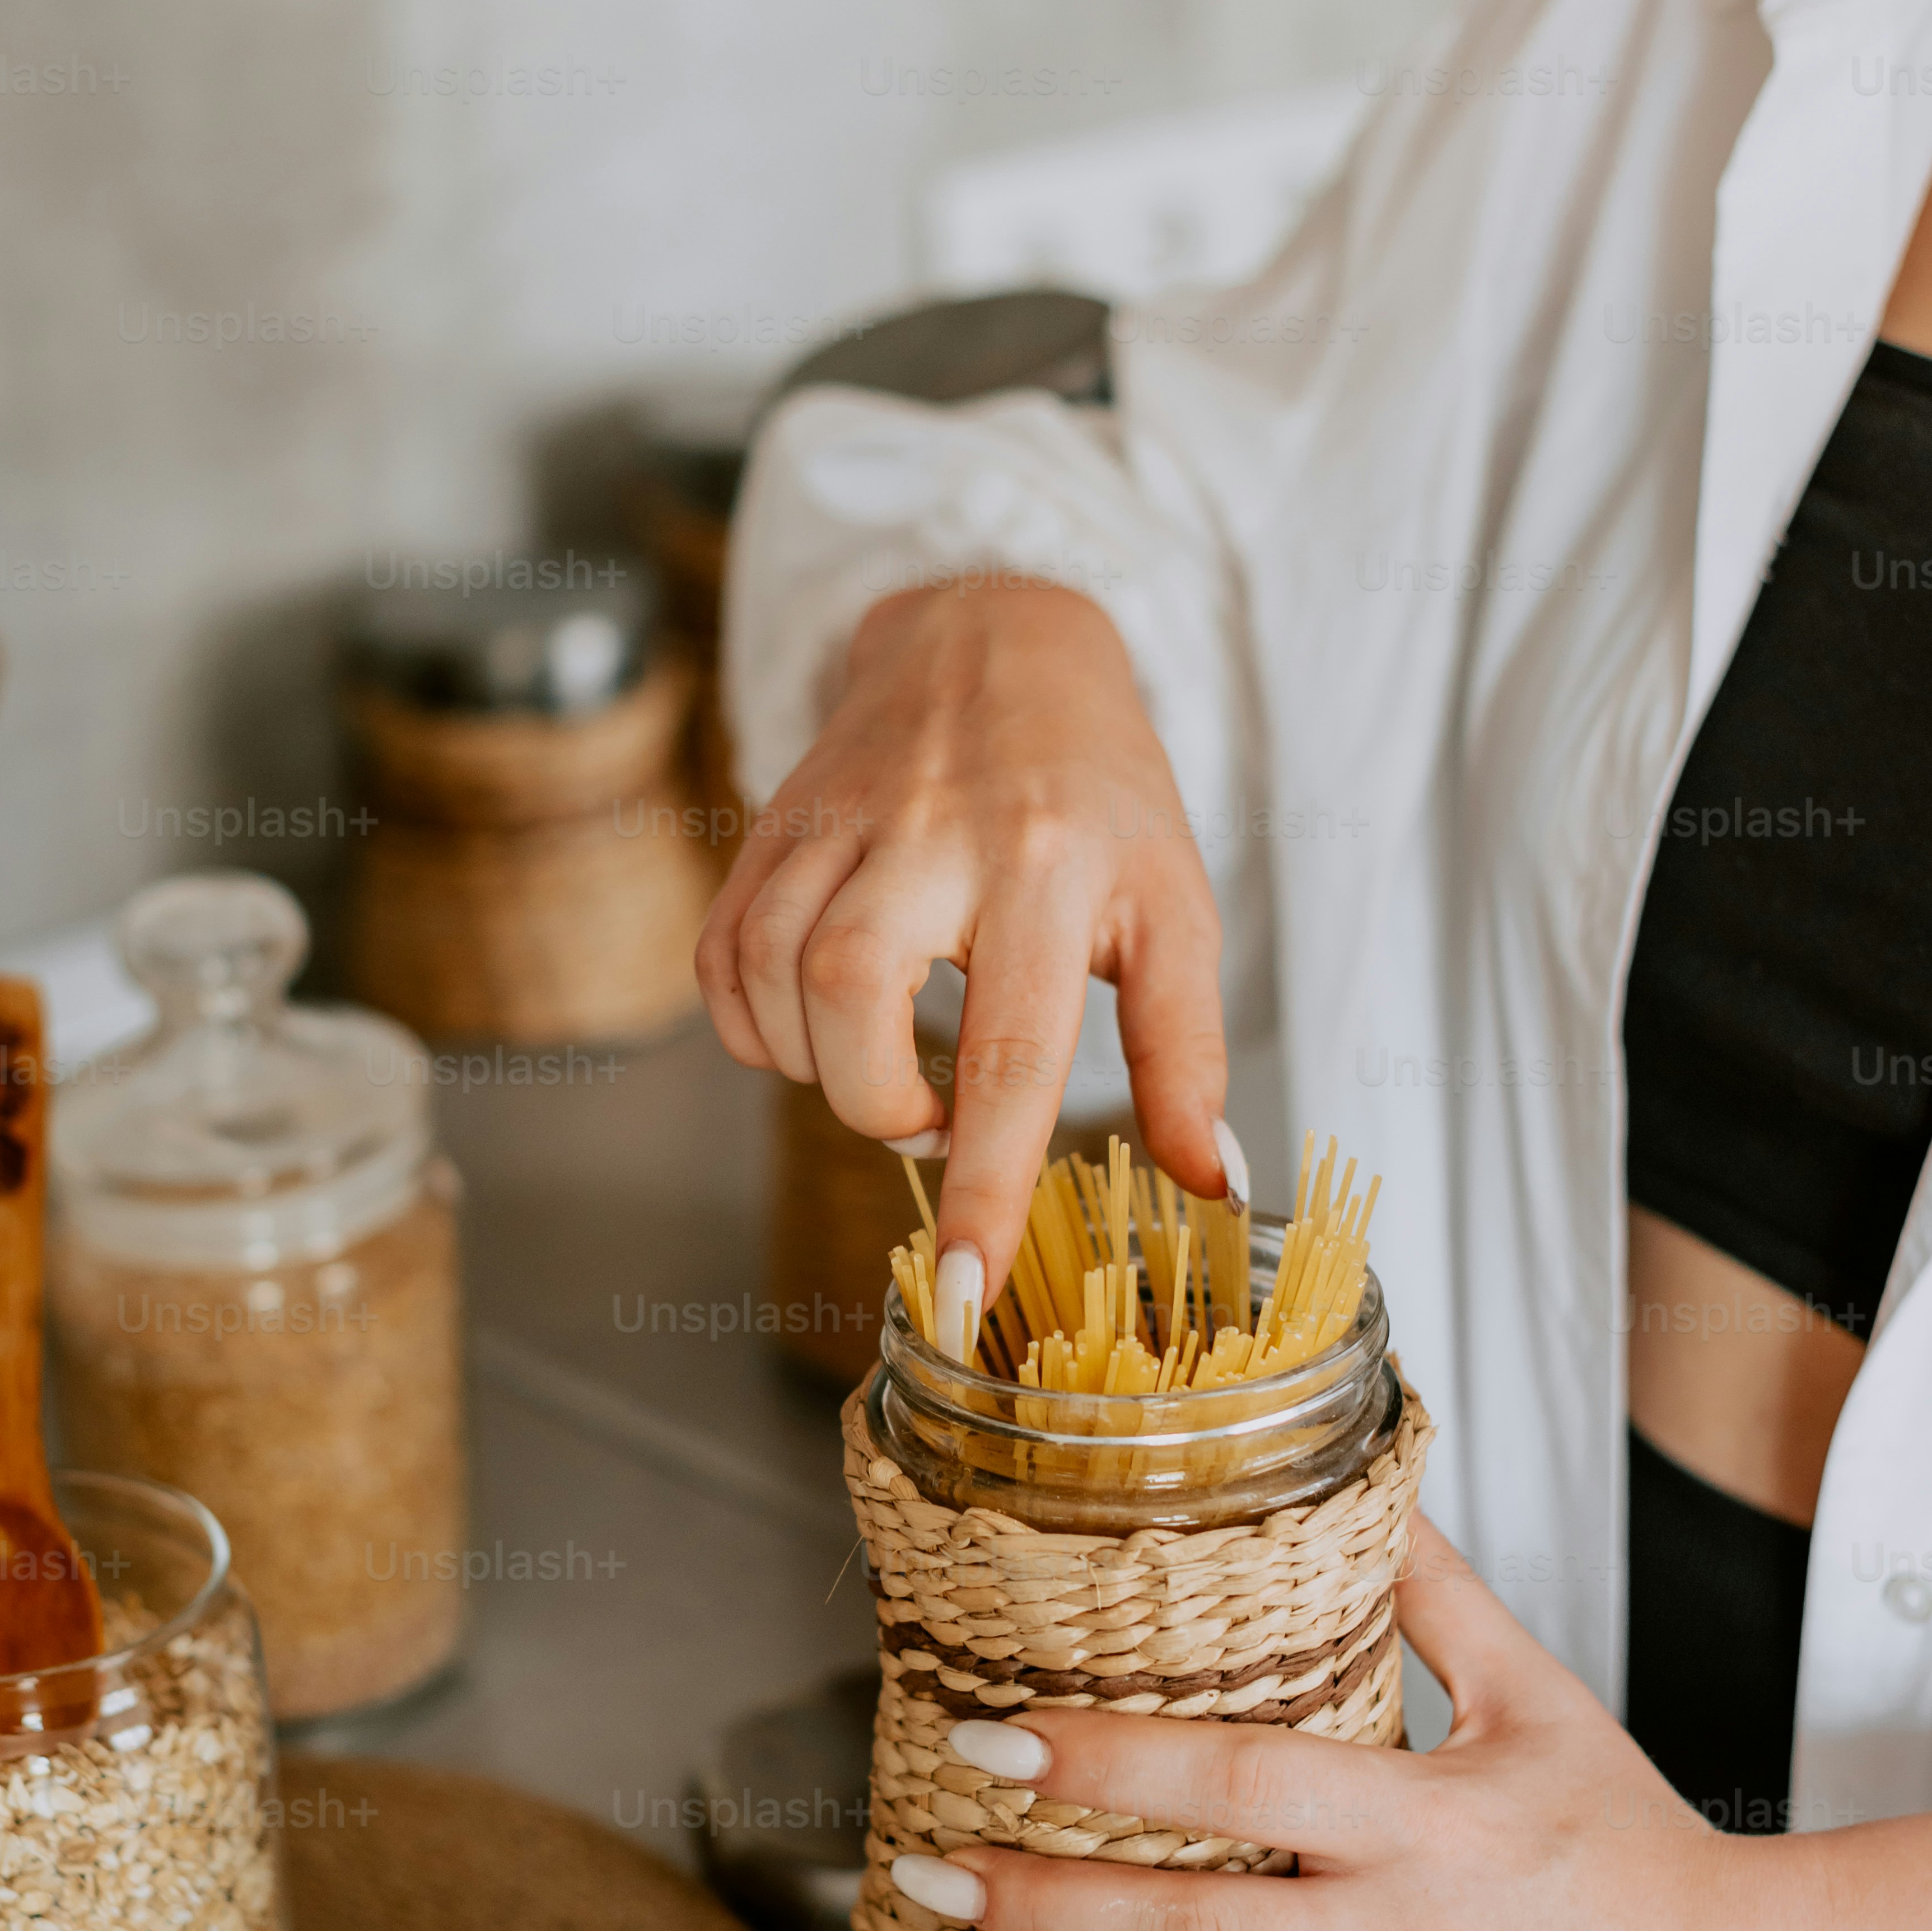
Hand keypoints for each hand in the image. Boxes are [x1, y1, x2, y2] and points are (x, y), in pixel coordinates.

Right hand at [695, 575, 1233, 1329]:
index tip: (967, 1293)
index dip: (987, 1184)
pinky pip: (720, 953)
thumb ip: (1189, 1048)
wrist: (994, 637)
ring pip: (769, 976)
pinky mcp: (770, 821)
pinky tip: (815, 1028)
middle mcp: (932, 835)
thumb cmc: (1097, 787)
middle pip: (850, 999)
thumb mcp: (1173, 903)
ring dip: (811, 1066)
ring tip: (883, 1068)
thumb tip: (1211, 1180)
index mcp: (1051, 865)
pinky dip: (751, 1022)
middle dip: (877, 1105)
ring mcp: (836, 820)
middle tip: (936, 1120)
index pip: (1011, 1050)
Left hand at [892, 1512, 1855, 1930]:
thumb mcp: (1543, 1696)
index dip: (1100, 1766)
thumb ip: (1437, 1599)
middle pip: (1184, 1922)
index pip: (1228, 1782)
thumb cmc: (1636, 1839)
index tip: (987, 1744)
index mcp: (1420, 1819)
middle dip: (1037, 1904)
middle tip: (921, 1879)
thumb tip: (1367, 1487)